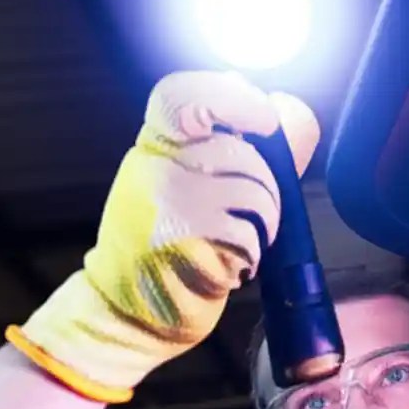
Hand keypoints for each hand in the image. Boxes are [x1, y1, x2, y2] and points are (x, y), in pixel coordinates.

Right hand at [8, 71, 318, 401]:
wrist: (126, 312)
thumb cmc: (170, 245)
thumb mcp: (182, 184)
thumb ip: (229, 144)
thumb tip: (281, 104)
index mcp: (152, 147)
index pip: (183, 97)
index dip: (232, 96)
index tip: (264, 118)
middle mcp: (153, 169)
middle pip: (241, 153)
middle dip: (265, 188)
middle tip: (251, 216)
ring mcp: (166, 206)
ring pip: (254, 193)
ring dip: (264, 224)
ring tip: (239, 242)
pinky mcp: (183, 245)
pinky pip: (250, 235)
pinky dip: (253, 254)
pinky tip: (231, 265)